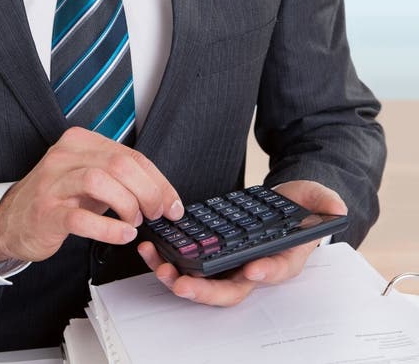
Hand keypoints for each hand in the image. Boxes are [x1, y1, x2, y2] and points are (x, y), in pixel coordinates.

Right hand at [0, 126, 183, 264]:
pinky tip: (122, 234)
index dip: (157, 180)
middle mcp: (66, 156)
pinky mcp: (46, 212)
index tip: (172, 203)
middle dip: (148, 191)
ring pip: (101, 181)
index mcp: (81, 142)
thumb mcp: (90, 179)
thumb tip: (163, 195)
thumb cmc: (58, 198)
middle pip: (119, 164)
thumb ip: (121, 178)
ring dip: (128, 205)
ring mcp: (53, 183)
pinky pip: (80, 217)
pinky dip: (108, 228)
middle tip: (157, 213)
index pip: (130, 154)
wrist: (12, 220)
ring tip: (134, 221)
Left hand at [138, 179, 346, 305]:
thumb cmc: (301, 207)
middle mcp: (255, 266)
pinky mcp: (213, 252)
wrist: (286, 202)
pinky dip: (170, 259)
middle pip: (230, 289)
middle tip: (182, 284)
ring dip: (179, 278)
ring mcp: (232, 262)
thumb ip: (324, 202)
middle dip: (204, 290)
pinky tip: (153, 249)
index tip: (252, 270)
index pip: (276, 271)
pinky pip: (190, 264)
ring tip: (159, 267)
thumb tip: (336, 207)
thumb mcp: (317, 198)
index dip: (265, 274)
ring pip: (205, 282)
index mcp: (283, 258)